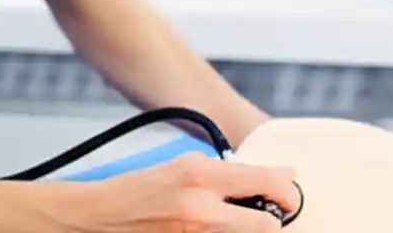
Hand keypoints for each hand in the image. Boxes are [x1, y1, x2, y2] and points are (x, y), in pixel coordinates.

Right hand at [70, 152, 299, 231]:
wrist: (102, 215)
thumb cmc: (138, 188)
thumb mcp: (182, 165)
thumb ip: (224, 171)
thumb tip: (268, 176)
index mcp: (201, 173)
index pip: (267, 182)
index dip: (287, 190)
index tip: (290, 192)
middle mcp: (202, 206)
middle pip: (268, 224)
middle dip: (271, 219)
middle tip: (268, 213)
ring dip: (247, 228)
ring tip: (232, 219)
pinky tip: (215, 226)